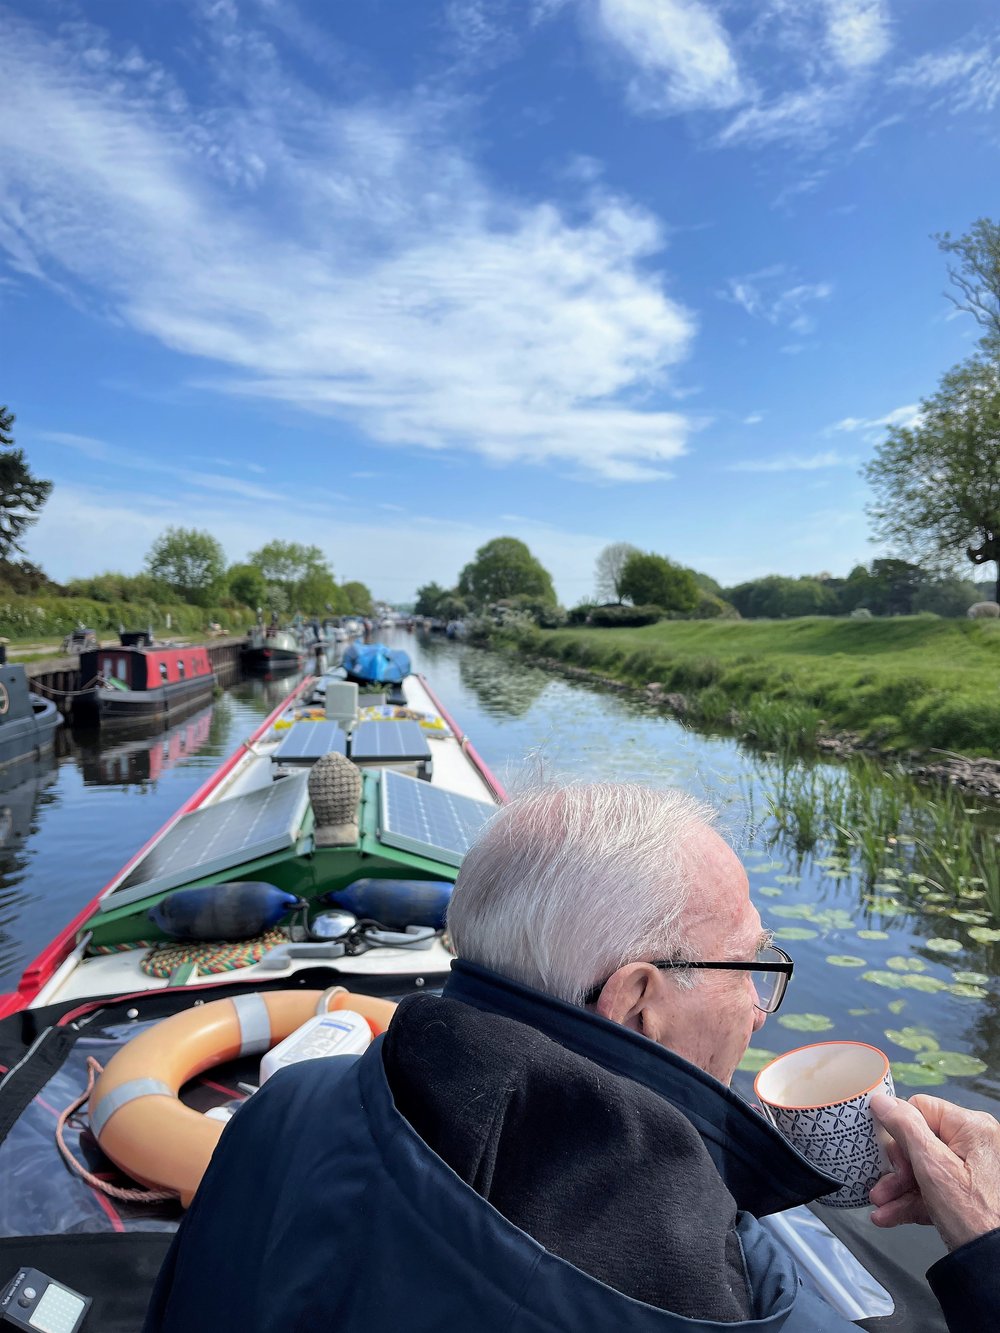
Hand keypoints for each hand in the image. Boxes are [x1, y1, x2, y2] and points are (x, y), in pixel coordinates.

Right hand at [869, 1092, 999, 1251]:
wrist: (995, 1265)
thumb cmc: (975, 1218)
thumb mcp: (932, 1168)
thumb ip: (905, 1128)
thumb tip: (882, 1101)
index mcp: (971, 1127)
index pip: (920, 1109)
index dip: (899, 1132)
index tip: (892, 1160)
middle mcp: (975, 1143)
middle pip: (919, 1141)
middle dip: (896, 1169)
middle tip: (883, 1188)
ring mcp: (973, 1170)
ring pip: (924, 1169)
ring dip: (899, 1188)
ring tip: (881, 1206)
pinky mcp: (969, 1193)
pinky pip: (935, 1188)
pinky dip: (914, 1201)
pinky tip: (892, 1215)